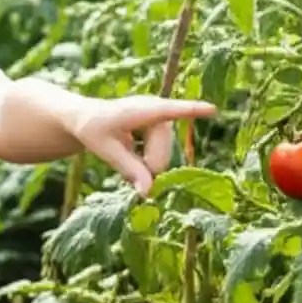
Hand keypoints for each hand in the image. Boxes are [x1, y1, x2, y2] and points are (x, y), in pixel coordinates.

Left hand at [69, 95, 216, 196]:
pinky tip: (134, 154)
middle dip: (146, 167)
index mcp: (142, 110)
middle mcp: (158, 112)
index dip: (191, 111)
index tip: (212, 109)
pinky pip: (162, 159)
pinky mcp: (163, 132)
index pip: (169, 111)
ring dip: (146, 166)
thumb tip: (148, 193)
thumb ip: (128, 169)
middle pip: (162, 155)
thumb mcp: (106, 150)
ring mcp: (162, 123)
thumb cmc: (94, 129)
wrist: (89, 119)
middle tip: (123, 162)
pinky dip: (148, 164)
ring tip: (126, 155)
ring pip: (163, 160)